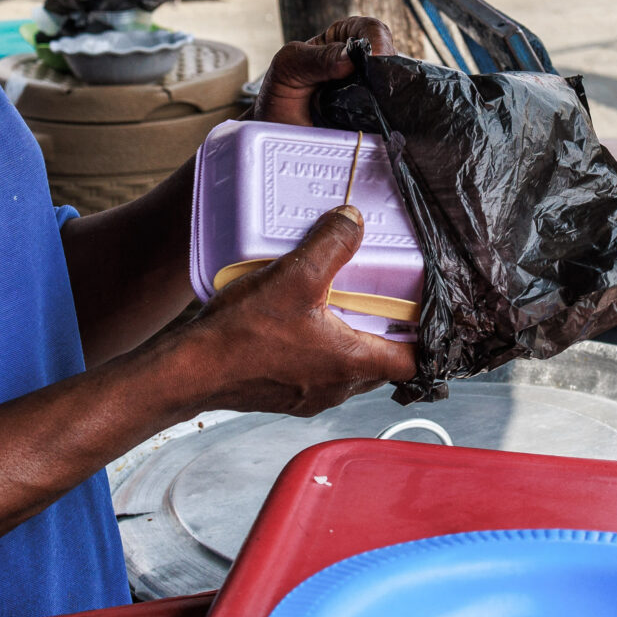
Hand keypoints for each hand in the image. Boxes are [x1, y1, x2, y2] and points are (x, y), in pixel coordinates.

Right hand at [185, 206, 417, 414]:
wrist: (191, 371)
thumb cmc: (242, 336)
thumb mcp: (294, 276)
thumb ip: (331, 244)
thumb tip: (354, 221)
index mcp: (352, 363)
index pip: (412, 363)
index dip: (425, 342)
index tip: (425, 319)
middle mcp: (336, 387)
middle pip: (381, 365)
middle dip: (385, 335)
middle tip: (381, 302)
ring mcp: (309, 395)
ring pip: (347, 370)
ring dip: (349, 342)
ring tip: (337, 308)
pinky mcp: (284, 395)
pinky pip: (315, 373)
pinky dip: (317, 351)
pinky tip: (297, 325)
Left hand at [250, 16, 395, 125]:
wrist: (272, 133)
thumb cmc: (278, 92)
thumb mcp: (289, 66)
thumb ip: (316, 58)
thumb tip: (348, 58)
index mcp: (342, 41)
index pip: (369, 29)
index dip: (377, 38)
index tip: (376, 55)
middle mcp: (360, 66)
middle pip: (389, 60)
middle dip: (387, 70)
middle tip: (380, 84)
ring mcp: (369, 96)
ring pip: (392, 91)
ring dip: (389, 98)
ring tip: (379, 106)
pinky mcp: (372, 124)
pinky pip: (387, 119)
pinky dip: (387, 121)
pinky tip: (379, 123)